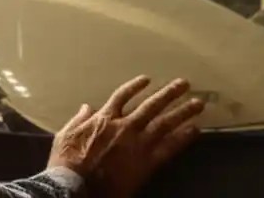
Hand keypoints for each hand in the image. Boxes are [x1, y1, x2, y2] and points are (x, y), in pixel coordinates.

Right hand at [47, 76, 203, 197]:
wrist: (78, 184)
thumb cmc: (68, 160)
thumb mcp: (66, 134)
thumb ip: (79, 119)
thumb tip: (87, 107)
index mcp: (105, 118)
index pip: (123, 96)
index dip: (135, 87)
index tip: (147, 79)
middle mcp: (125, 126)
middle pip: (151, 106)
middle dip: (168, 94)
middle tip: (183, 83)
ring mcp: (138, 143)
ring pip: (165, 123)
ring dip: (182, 111)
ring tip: (197, 103)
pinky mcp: (147, 161)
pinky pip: (169, 147)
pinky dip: (182, 137)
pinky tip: (195, 129)